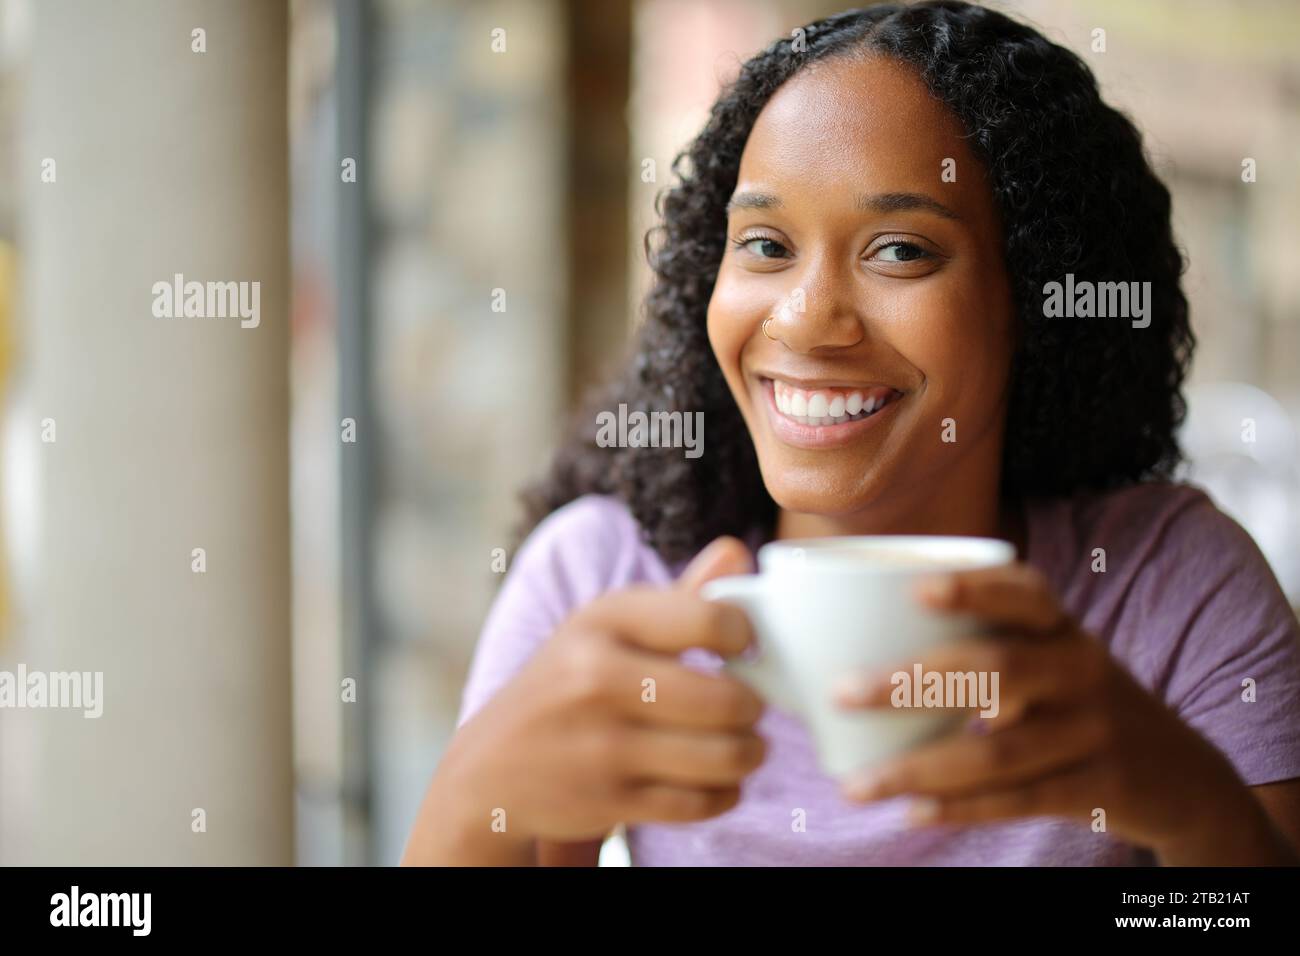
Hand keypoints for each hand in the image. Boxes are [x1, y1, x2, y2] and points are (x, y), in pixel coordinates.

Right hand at [404, 537, 766, 863]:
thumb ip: (680, 597)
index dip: (745, 636)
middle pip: (727, 699)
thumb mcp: (608, 628)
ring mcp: (602, 743)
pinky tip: (718, 779)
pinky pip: (702, 802)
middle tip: (751, 707)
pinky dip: (725, 793)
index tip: (745, 649)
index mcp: (605, 619)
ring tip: (745, 745)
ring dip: (749, 753)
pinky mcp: (609, 799)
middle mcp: (598, 676)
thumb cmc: (569, 685)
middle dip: (755, 707)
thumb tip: (739, 551)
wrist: (492, 768)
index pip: (710, 619)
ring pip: (723, 755)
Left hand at [832, 562, 1289, 863]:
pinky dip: (962, 808)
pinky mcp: (1099, 787)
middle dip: (913, 681)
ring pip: (997, 752)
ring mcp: (1093, 731)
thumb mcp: (1050, 658)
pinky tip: (911, 812)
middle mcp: (1080, 670)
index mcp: (1061, 628)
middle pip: (996, 670)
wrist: (1183, 773)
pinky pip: (1020, 799)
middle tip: (842, 692)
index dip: (975, 588)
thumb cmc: (1076, 701)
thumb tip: (848, 644)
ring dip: (918, 768)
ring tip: (856, 786)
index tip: (916, 589)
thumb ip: (979, 645)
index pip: (1026, 593)